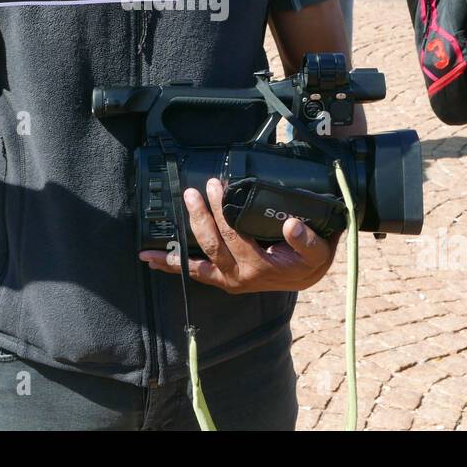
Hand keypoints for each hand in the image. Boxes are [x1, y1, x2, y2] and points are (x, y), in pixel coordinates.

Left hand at [138, 178, 336, 293]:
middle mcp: (239, 277)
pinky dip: (175, 267)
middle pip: (211, 245)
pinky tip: (156, 260)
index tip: (215, 186)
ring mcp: (229, 280)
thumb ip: (307, 240)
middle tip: (192, 193)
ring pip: (196, 266)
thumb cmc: (310, 260)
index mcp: (259, 267)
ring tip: (148, 250)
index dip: (221, 209)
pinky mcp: (223, 279)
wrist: (308, 277)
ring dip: (172, 255)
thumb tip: (291, 224)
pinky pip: (197, 273)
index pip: (234, 233)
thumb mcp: (319, 250)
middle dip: (198, 218)